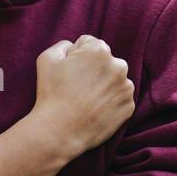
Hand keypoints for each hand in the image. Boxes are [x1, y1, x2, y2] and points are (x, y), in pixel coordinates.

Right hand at [30, 35, 134, 159]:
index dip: (76, 57)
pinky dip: (110, 102)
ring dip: (103, 85)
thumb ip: (64, 45)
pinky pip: (119, 98)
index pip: (89, 44)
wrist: (60, 131)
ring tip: (86, 99)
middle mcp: (118, 66)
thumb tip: (74, 47)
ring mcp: (126, 87)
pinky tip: (95, 109)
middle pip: (105, 61)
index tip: (70, 72)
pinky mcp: (129, 106)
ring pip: (114, 79)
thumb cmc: (51, 93)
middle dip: (94, 69)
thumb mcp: (47, 58)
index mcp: (100, 50)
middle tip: (78, 87)